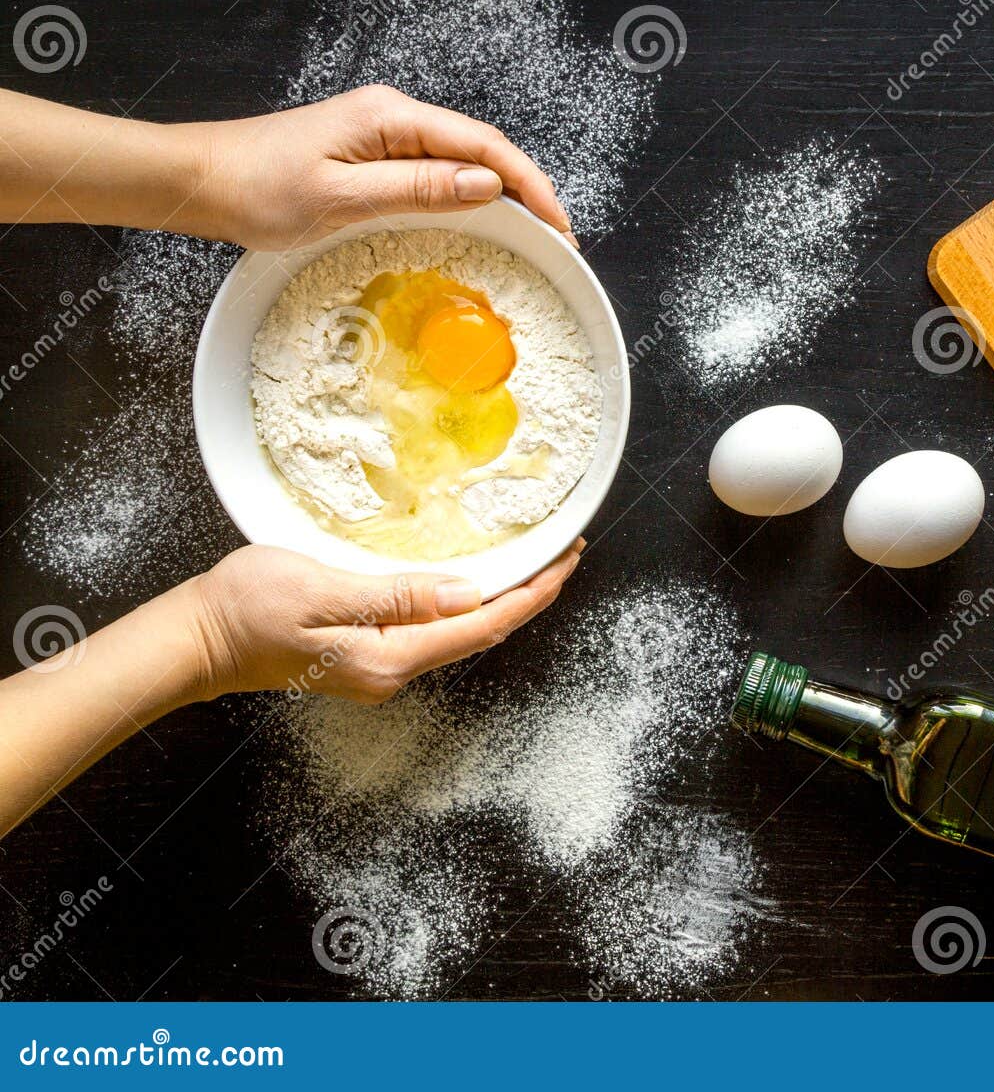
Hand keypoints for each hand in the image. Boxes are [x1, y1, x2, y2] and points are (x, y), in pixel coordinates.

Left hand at [185, 84, 573, 249]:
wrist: (204, 179)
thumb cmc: (258, 188)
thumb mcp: (343, 197)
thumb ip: (417, 188)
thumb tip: (484, 185)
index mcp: (390, 118)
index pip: (482, 146)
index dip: (528, 184)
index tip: (557, 223)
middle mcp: (393, 117)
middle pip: (480, 148)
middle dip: (525, 189)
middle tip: (556, 236)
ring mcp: (384, 133)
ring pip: (461, 159)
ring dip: (500, 192)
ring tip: (531, 230)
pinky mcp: (373, 152)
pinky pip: (436, 168)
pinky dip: (467, 193)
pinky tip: (481, 216)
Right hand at [187, 542, 582, 702]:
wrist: (195, 641)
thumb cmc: (245, 611)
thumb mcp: (321, 592)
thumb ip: (396, 596)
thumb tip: (466, 594)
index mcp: (390, 657)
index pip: (482, 624)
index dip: (532, 592)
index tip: (568, 560)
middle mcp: (393, 671)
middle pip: (480, 631)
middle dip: (529, 593)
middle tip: (568, 553)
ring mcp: (380, 667)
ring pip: (460, 631)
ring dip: (501, 598)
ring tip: (536, 564)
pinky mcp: (368, 655)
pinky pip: (433, 631)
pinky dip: (465, 604)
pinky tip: (476, 584)